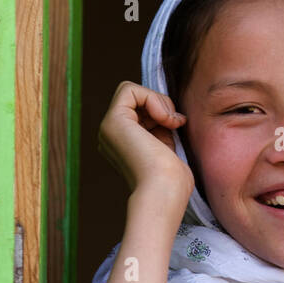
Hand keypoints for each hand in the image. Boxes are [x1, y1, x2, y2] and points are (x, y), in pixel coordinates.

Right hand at [98, 81, 193, 211]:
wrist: (164, 193)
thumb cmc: (172, 178)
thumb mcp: (166, 144)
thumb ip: (160, 126)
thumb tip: (167, 107)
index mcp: (122, 142)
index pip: (139, 107)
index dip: (160, 108)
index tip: (175, 124)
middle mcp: (110, 135)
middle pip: (136, 97)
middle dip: (160, 103)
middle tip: (174, 123)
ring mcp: (108, 128)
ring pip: (132, 90)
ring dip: (159, 101)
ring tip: (171, 123)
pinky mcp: (113, 122)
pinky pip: (129, 89)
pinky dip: (152, 98)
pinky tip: (164, 119)